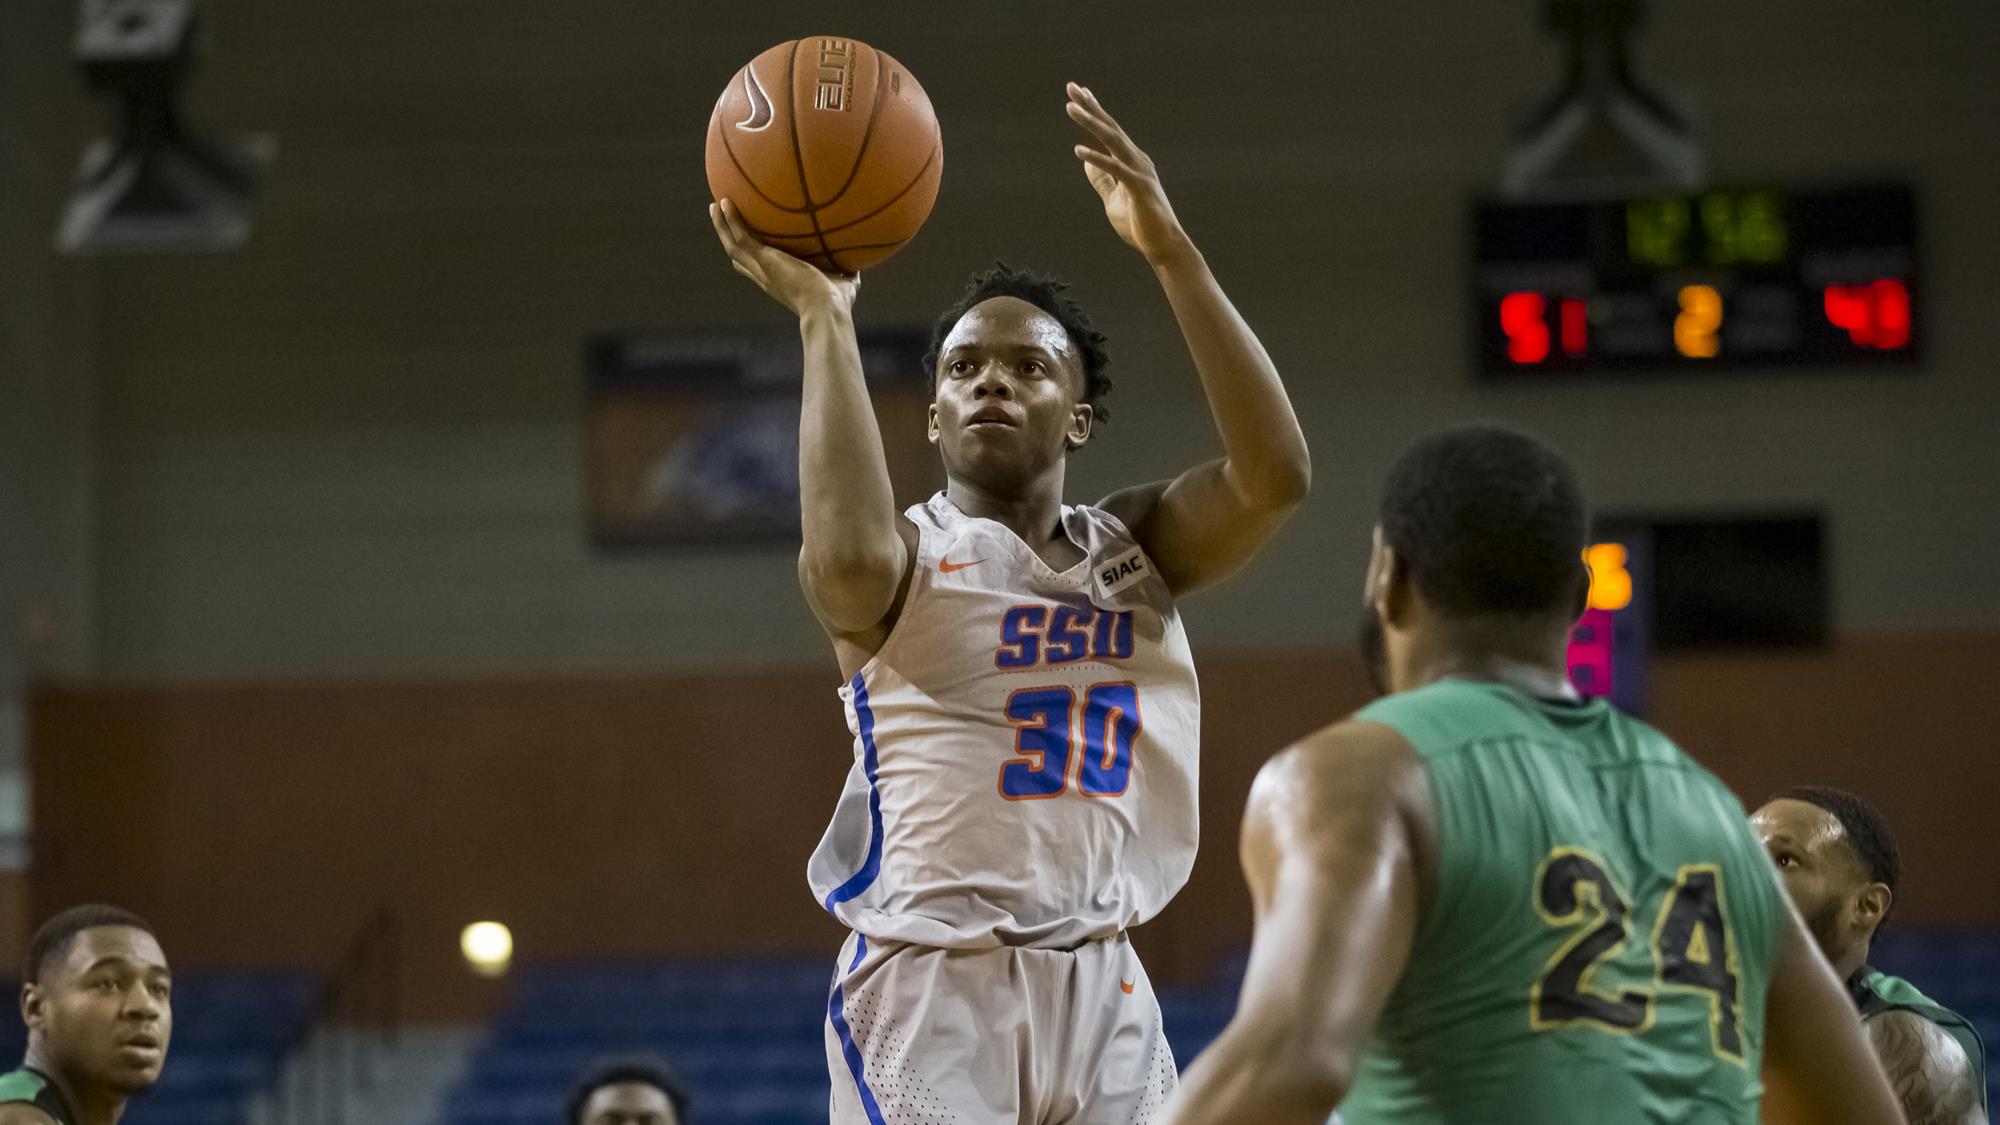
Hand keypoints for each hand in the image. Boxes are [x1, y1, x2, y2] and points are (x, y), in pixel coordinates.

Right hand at [709, 199, 859, 317]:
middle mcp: (765, 277)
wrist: (827, 310)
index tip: (743, 243)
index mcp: (779, 283)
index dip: (747, 259)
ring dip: (721, 225)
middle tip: (721, 219)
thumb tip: (859, 264)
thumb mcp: (843, 284)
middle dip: (728, 237)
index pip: (756, 271)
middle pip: (738, 256)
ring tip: (714, 206)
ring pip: (732, 245)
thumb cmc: (837, 305)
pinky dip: (730, 221)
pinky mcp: (764, 259)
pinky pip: (741, 236)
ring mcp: (762, 268)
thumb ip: (846, 273)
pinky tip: (723, 203)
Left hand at [1066, 82, 1192, 263]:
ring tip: (1071, 108)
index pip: (1110, 131)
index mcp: (1131, 161)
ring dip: (1091, 123)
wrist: (1163, 246)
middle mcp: (1137, 160)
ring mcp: (1140, 172)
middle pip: (1110, 128)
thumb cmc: (1140, 224)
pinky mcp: (1139, 188)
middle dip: (1090, 107)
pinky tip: (1079, 151)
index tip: (1079, 92)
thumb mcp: (1114, 199)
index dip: (1095, 110)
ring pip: (1113, 141)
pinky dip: (1096, 159)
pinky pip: (1115, 170)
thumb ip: (1102, 180)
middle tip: (1071, 87)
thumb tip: (1086, 163)